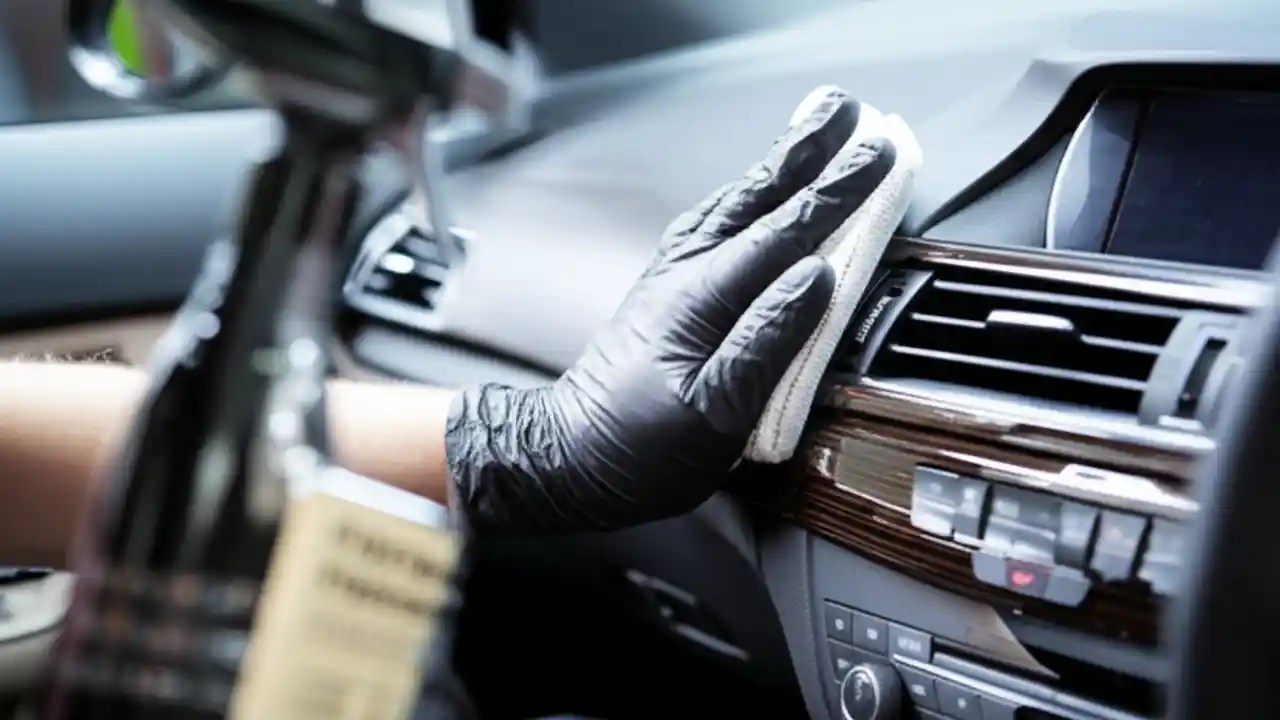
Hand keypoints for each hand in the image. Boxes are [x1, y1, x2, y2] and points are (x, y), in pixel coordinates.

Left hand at [446, 89, 895, 530]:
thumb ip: (768, 340)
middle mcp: (685, 273)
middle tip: (846, 106)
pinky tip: (750, 194)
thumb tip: (819, 278)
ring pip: (734, 203)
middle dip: (808, 150)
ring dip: (777, 165)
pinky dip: (743, 197)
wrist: (566, 459)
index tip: (879, 151)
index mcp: (704, 296)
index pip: (788, 229)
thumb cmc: (638, 448)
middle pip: (758, 197)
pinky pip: (712, 224)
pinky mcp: (664, 293)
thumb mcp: (714, 411)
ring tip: (808, 131)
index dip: (839, 189)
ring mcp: (670, 278)